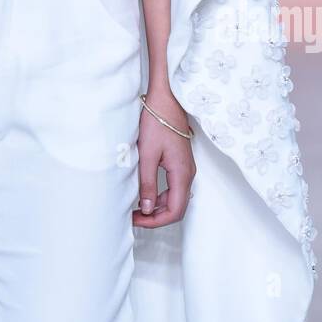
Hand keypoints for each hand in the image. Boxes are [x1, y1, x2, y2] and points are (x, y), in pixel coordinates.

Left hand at [132, 87, 195, 228]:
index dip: (156, 221)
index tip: (137, 220)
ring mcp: (185, 169)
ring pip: (176, 198)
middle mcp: (188, 174)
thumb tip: (147, 208)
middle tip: (133, 216)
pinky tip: (145, 193)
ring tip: (136, 207)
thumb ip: (147, 183)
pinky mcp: (180, 163)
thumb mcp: (148, 155)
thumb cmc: (157, 123)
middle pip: (177, 207)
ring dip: (158, 207)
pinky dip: (161, 195)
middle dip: (156, 217)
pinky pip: (174, 187)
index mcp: (182, 174)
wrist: (166, 100)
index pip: (175, 211)